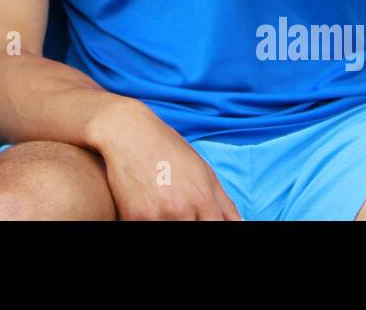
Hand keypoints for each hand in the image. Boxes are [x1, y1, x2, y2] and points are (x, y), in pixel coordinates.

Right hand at [91, 99, 240, 219]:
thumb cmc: (168, 148)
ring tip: (162, 206)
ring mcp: (156, 215)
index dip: (213, 230)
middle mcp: (181, 209)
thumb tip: (238, 226)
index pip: (216, 230)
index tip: (203, 223)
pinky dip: (146, 221)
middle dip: (188, 224)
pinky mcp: (132, 216)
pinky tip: (145, 208)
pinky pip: (144, 229)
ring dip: (166, 222)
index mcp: (203, 198)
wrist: (128, 131)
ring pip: (168, 233)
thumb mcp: (203, 170)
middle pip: (192, 233)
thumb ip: (224, 204)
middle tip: (179, 211)